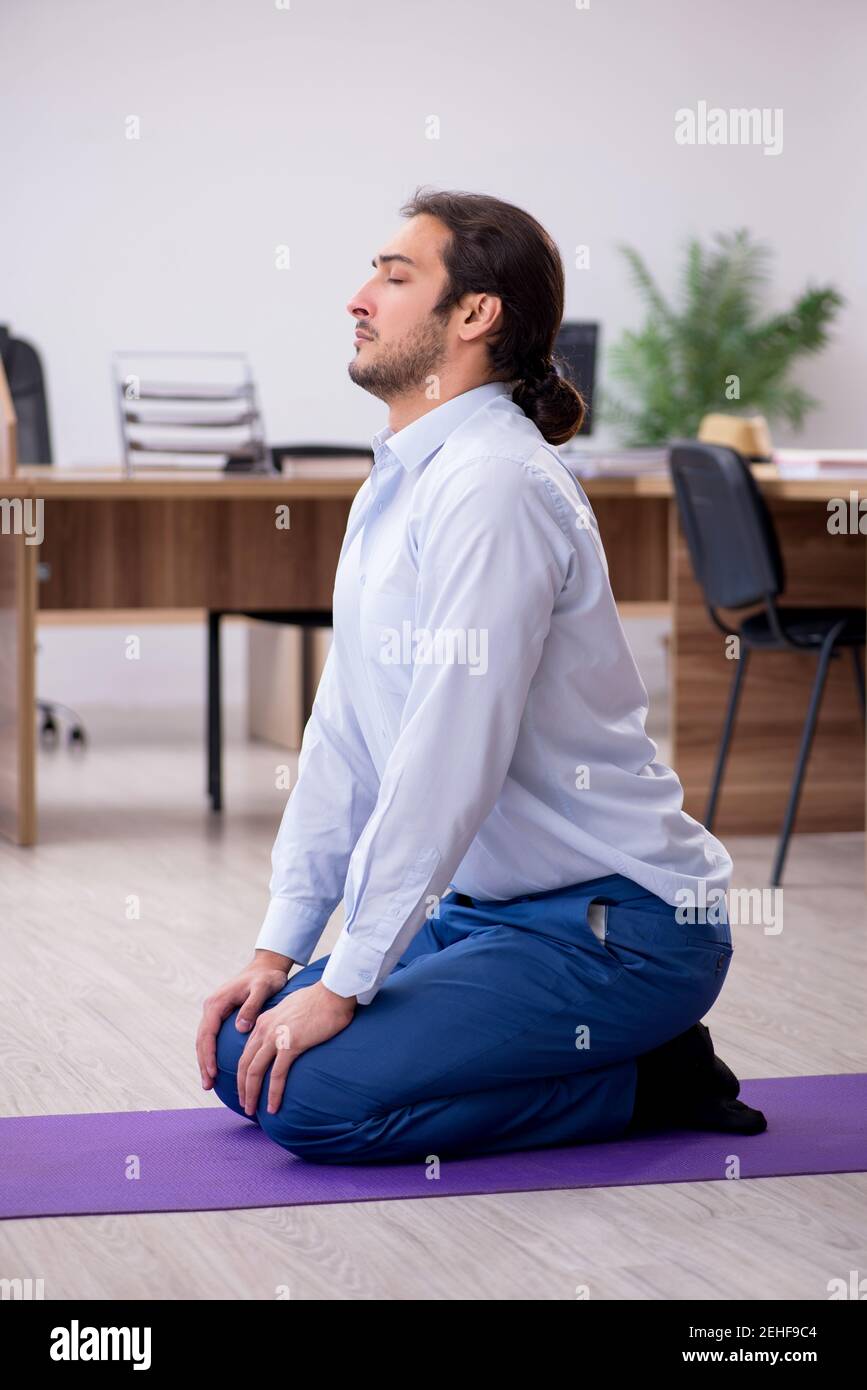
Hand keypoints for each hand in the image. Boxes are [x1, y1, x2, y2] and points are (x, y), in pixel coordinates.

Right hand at [197, 951, 291, 1089]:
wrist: (267, 967)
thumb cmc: (267, 977)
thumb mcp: (262, 988)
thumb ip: (252, 1006)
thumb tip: (240, 1028)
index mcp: (217, 1002)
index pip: (207, 1033)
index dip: (208, 1054)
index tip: (213, 1072)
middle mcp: (212, 1007)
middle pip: (202, 1040)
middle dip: (203, 1063)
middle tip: (208, 1085)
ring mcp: (215, 1011)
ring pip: (204, 1041)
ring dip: (205, 1061)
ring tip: (209, 1083)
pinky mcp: (221, 1015)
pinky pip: (213, 1038)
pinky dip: (212, 1054)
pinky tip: (217, 1069)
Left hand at [237, 980, 356, 1116]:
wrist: (334, 991)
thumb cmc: (320, 999)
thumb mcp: (292, 1009)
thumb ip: (284, 1022)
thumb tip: (288, 1035)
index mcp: (264, 1021)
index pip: (246, 1051)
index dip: (242, 1072)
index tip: (245, 1087)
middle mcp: (265, 1029)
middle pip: (245, 1064)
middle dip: (242, 1087)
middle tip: (245, 1105)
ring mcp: (276, 1037)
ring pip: (255, 1071)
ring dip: (251, 1094)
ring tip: (252, 1111)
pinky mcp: (290, 1045)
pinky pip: (277, 1075)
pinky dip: (273, 1093)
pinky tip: (274, 1107)